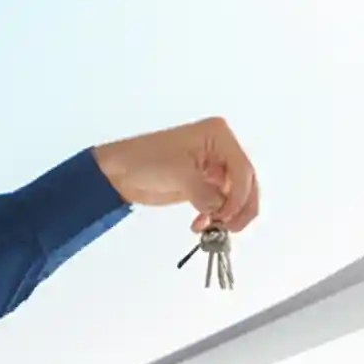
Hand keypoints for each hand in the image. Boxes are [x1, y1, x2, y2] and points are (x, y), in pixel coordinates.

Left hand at [91, 116, 257, 233]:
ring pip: (235, 196)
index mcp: (217, 135)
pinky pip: (220, 203)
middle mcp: (220, 149)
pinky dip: (215, 217)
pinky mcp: (203, 184)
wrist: (119, 172)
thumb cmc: (145, 160)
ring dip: (226, 215)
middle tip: (228, 228)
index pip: (242, 169)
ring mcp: (212, 168)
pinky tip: (199, 225)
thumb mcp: (179, 174)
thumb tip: (221, 210)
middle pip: (245, 183)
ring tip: (211, 228)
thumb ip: (205, 193)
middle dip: (238, 207)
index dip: (240, 195)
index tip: (227, 215)